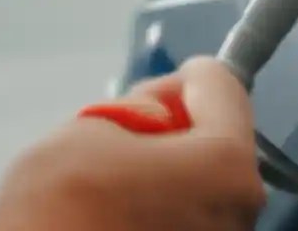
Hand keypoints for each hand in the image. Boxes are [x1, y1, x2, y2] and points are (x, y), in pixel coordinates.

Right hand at [0, 57, 265, 230]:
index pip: (222, 86)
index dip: (179, 80)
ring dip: (162, 179)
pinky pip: (184, 224)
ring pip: (199, 190)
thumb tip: (152, 117)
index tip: (149, 94)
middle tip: (114, 144)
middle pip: (216, 144)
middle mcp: (240, 213)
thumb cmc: (57, 216)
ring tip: (105, 192)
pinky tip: (110, 223)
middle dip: (170, 134)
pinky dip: (156, 217)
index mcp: (224, 164)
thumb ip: (134, 113)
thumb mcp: (85, 130)